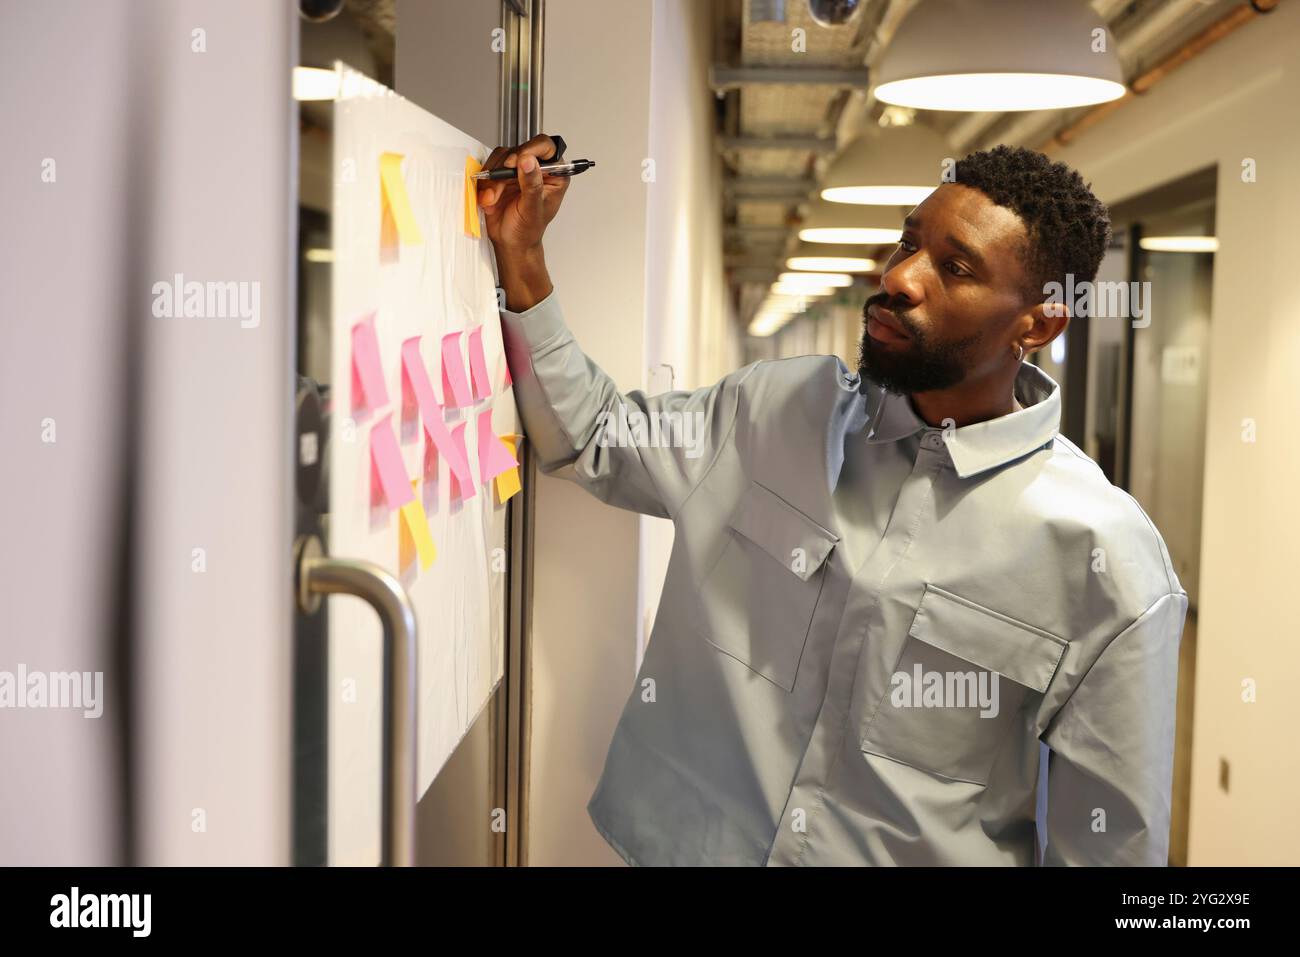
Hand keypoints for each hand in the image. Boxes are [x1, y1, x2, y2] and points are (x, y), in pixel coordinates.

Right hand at [477, 134, 570, 257]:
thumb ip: (532, 185)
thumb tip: (529, 162)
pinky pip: (490, 167)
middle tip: (501, 181)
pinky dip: (485, 182)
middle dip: (506, 167)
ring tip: (493, 198)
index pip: (547, 147)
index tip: (519, 161)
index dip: (532, 149)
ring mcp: (517, 170)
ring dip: (494, 177)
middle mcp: (536, 169)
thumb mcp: (533, 209)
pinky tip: (489, 199)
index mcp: (554, 175)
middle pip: (520, 149)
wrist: (511, 242)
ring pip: (502, 156)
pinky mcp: (501, 175)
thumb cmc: (528, 230)